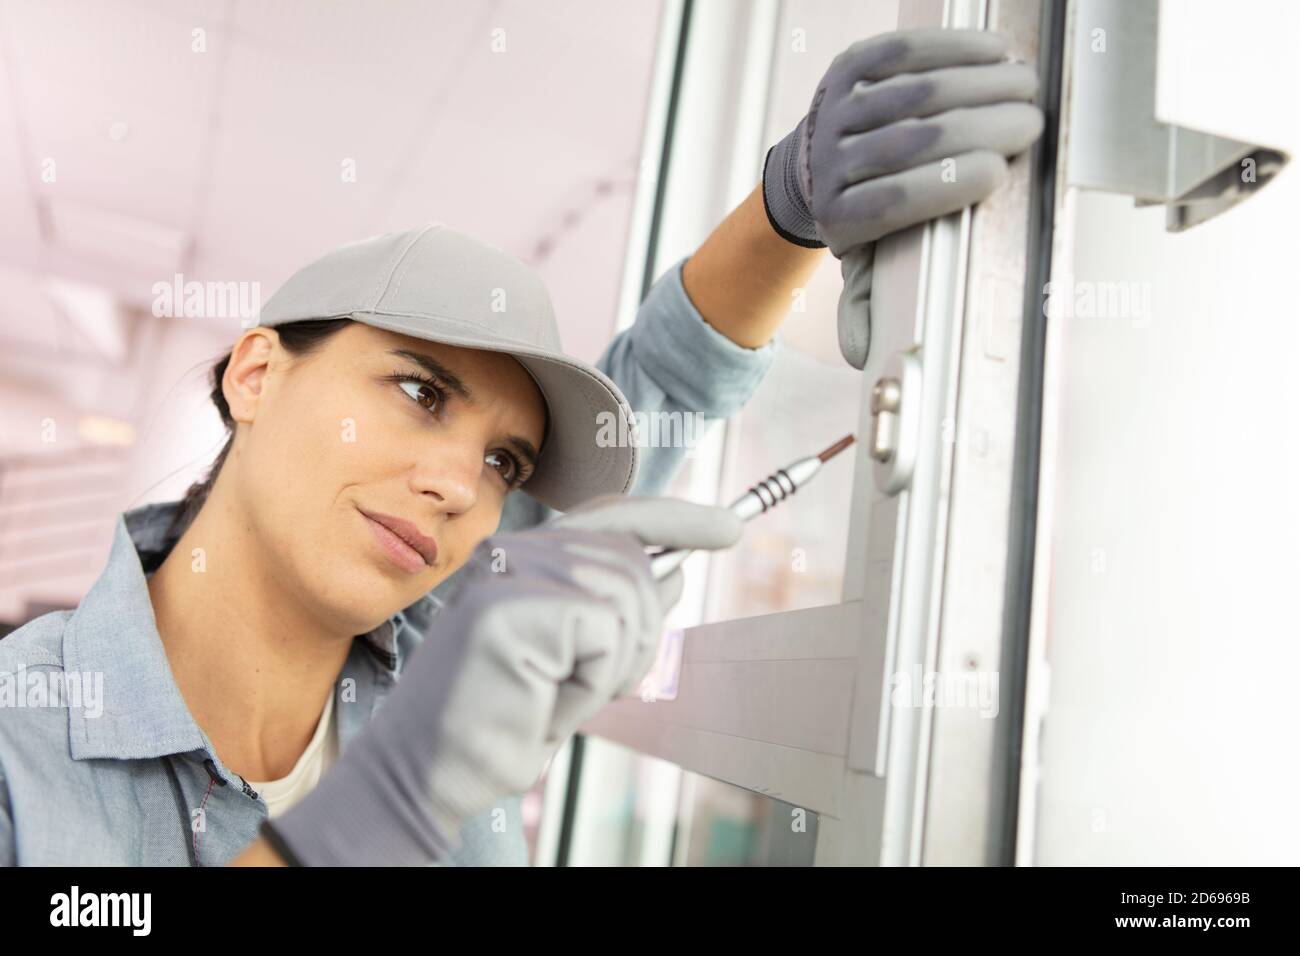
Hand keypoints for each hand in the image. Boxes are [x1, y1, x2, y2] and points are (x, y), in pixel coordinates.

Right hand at [261, 495, 740, 865]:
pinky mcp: (511, 606)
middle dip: (642, 631)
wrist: (432, 773)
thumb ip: (617, 611)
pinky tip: (551, 699)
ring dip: (614, 663)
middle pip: (634, 559)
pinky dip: (594, 679)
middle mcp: (516, 552)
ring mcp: (510, 573)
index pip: (616, 515)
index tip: (731, 527)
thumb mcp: (576, 660)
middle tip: (600, 684)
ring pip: (627, 595)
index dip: (678, 517)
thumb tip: (676, 571)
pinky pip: (605, 630)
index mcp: (527, 557)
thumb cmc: (501, 721)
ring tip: (562, 694)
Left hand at [761, 28, 1044, 367]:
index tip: (999, 173)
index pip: (896, 199)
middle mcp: (829, 163)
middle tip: (1031, 124)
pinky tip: (994, 54)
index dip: (951, 182)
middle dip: (982, 126)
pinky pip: (903, 51)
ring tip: (1025, 87)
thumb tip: (867, 357)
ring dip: (979, 83)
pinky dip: (953, 48)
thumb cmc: (862, 221)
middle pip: (912, 140)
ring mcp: (835, 111)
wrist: (811, 166)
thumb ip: (872, 307)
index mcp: (840, 218)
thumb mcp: (864, 268)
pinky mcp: (846, 68)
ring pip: (913, 90)